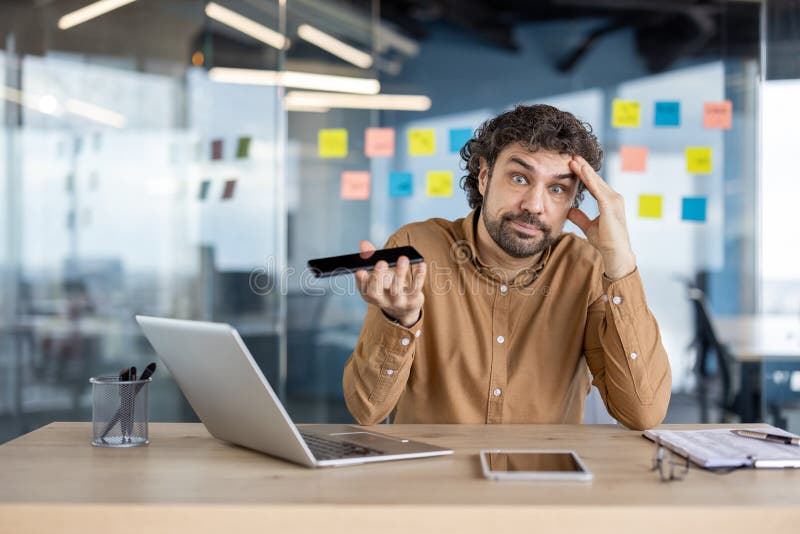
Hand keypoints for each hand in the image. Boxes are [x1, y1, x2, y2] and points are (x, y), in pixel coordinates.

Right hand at [354, 240, 426, 326]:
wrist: (403, 308)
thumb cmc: (387, 285)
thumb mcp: (378, 272)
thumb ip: (370, 257)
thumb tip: (364, 243)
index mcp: (369, 294)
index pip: (362, 288)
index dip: (361, 280)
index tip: (360, 270)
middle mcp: (381, 301)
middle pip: (376, 292)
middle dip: (377, 277)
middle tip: (381, 262)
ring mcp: (397, 303)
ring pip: (396, 290)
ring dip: (400, 273)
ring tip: (403, 259)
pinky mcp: (412, 301)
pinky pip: (415, 289)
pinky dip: (419, 276)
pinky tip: (421, 265)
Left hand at [567, 155, 635, 279]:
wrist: (614, 253)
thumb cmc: (605, 241)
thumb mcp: (589, 226)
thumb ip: (580, 217)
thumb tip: (569, 210)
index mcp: (609, 202)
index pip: (594, 185)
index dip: (583, 175)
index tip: (573, 164)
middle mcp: (614, 198)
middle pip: (595, 179)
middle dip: (583, 167)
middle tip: (572, 155)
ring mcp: (614, 200)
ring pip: (596, 181)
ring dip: (584, 170)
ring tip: (573, 159)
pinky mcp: (610, 205)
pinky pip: (597, 189)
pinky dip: (588, 179)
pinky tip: (580, 170)